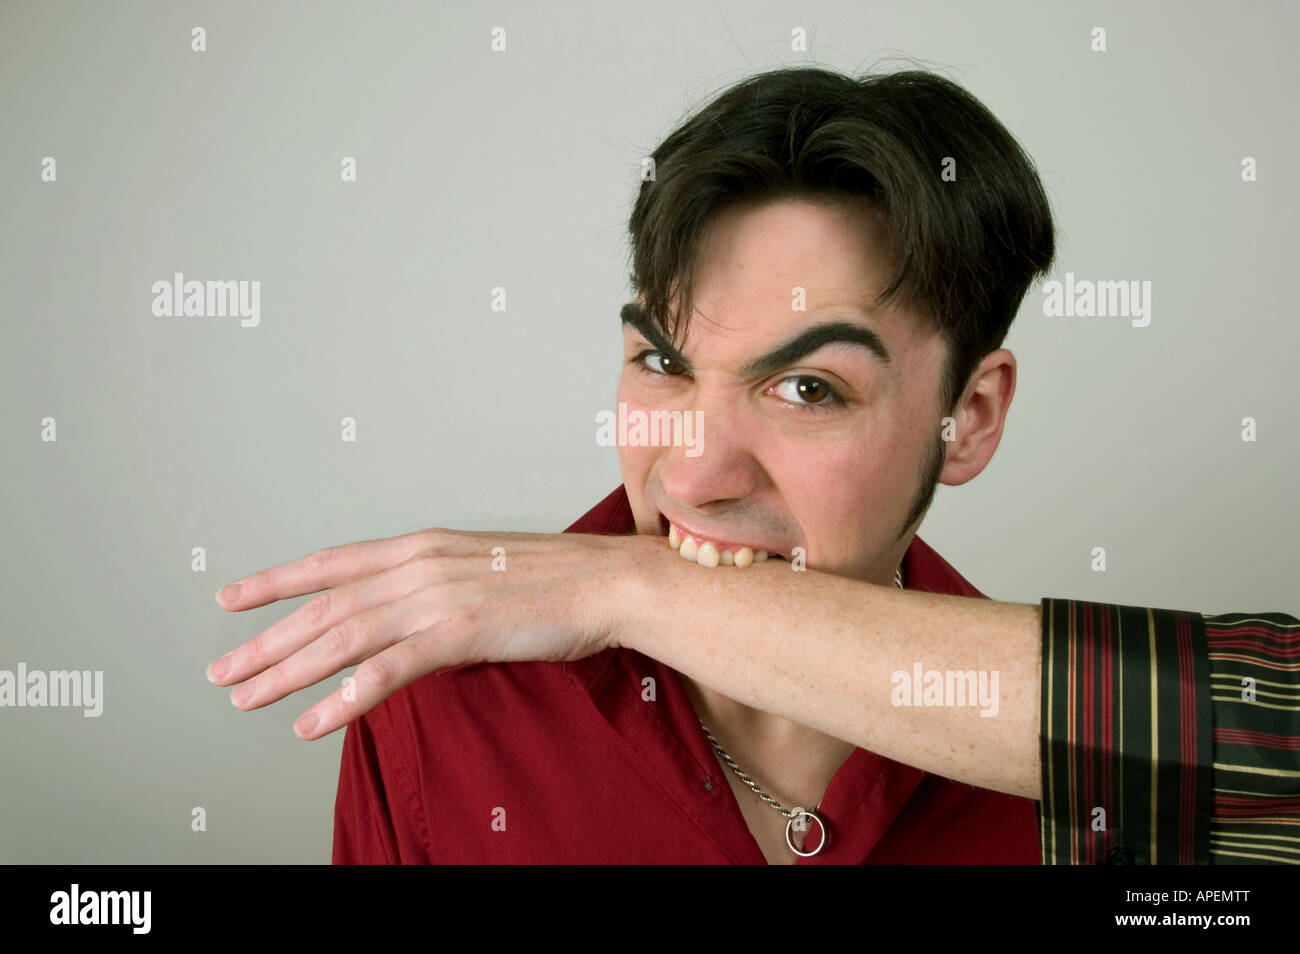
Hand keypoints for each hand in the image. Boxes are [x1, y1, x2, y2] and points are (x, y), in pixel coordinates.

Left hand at [206, 527, 657, 739]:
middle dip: (266, 640)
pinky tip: (314, 723)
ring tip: (248, 698)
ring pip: (343, 637)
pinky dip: (345, 699)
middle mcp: (419, 565)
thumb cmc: (553, 580)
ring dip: (289, 672)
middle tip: (223, 671)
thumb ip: (432, 589)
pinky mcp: (460, 631)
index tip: (231, 598)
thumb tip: (400, 621)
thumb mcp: (478, 570)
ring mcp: (437, 597)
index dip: (276, 581)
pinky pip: (389, 670)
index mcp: (421, 547)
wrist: (607, 581)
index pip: (331, 564)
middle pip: (325, 606)